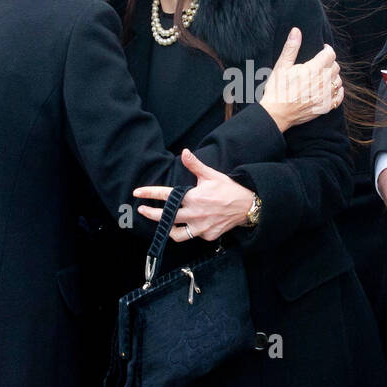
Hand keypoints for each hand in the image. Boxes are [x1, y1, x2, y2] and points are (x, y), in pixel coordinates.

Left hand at [134, 148, 253, 242]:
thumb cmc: (229, 188)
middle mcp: (195, 214)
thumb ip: (195, 165)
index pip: (166, 195)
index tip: (137, 193)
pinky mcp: (208, 235)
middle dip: (151, 214)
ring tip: (162, 224)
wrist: (248, 205)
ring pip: (177, 234)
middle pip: (166, 218)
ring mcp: (201, 227)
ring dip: (168, 229)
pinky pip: (193, 235)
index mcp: (194, 197)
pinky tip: (189, 224)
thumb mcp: (211, 175)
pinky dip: (189, 230)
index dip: (150, 193)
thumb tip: (185, 151)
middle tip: (142, 210)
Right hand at [259, 27, 342, 131]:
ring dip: (333, 76)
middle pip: (335, 66)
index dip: (327, 49)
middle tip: (320, 62)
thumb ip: (291, 47)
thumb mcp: (282, 66)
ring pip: (338, 81)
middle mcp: (323, 82)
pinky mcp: (326, 107)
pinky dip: (337, 91)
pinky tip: (330, 88)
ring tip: (323, 76)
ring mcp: (326, 96)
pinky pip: (339, 96)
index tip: (323, 49)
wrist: (277, 113)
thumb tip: (296, 30)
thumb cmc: (277, 89)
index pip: (330, 54)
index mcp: (314, 69)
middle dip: (329, 62)